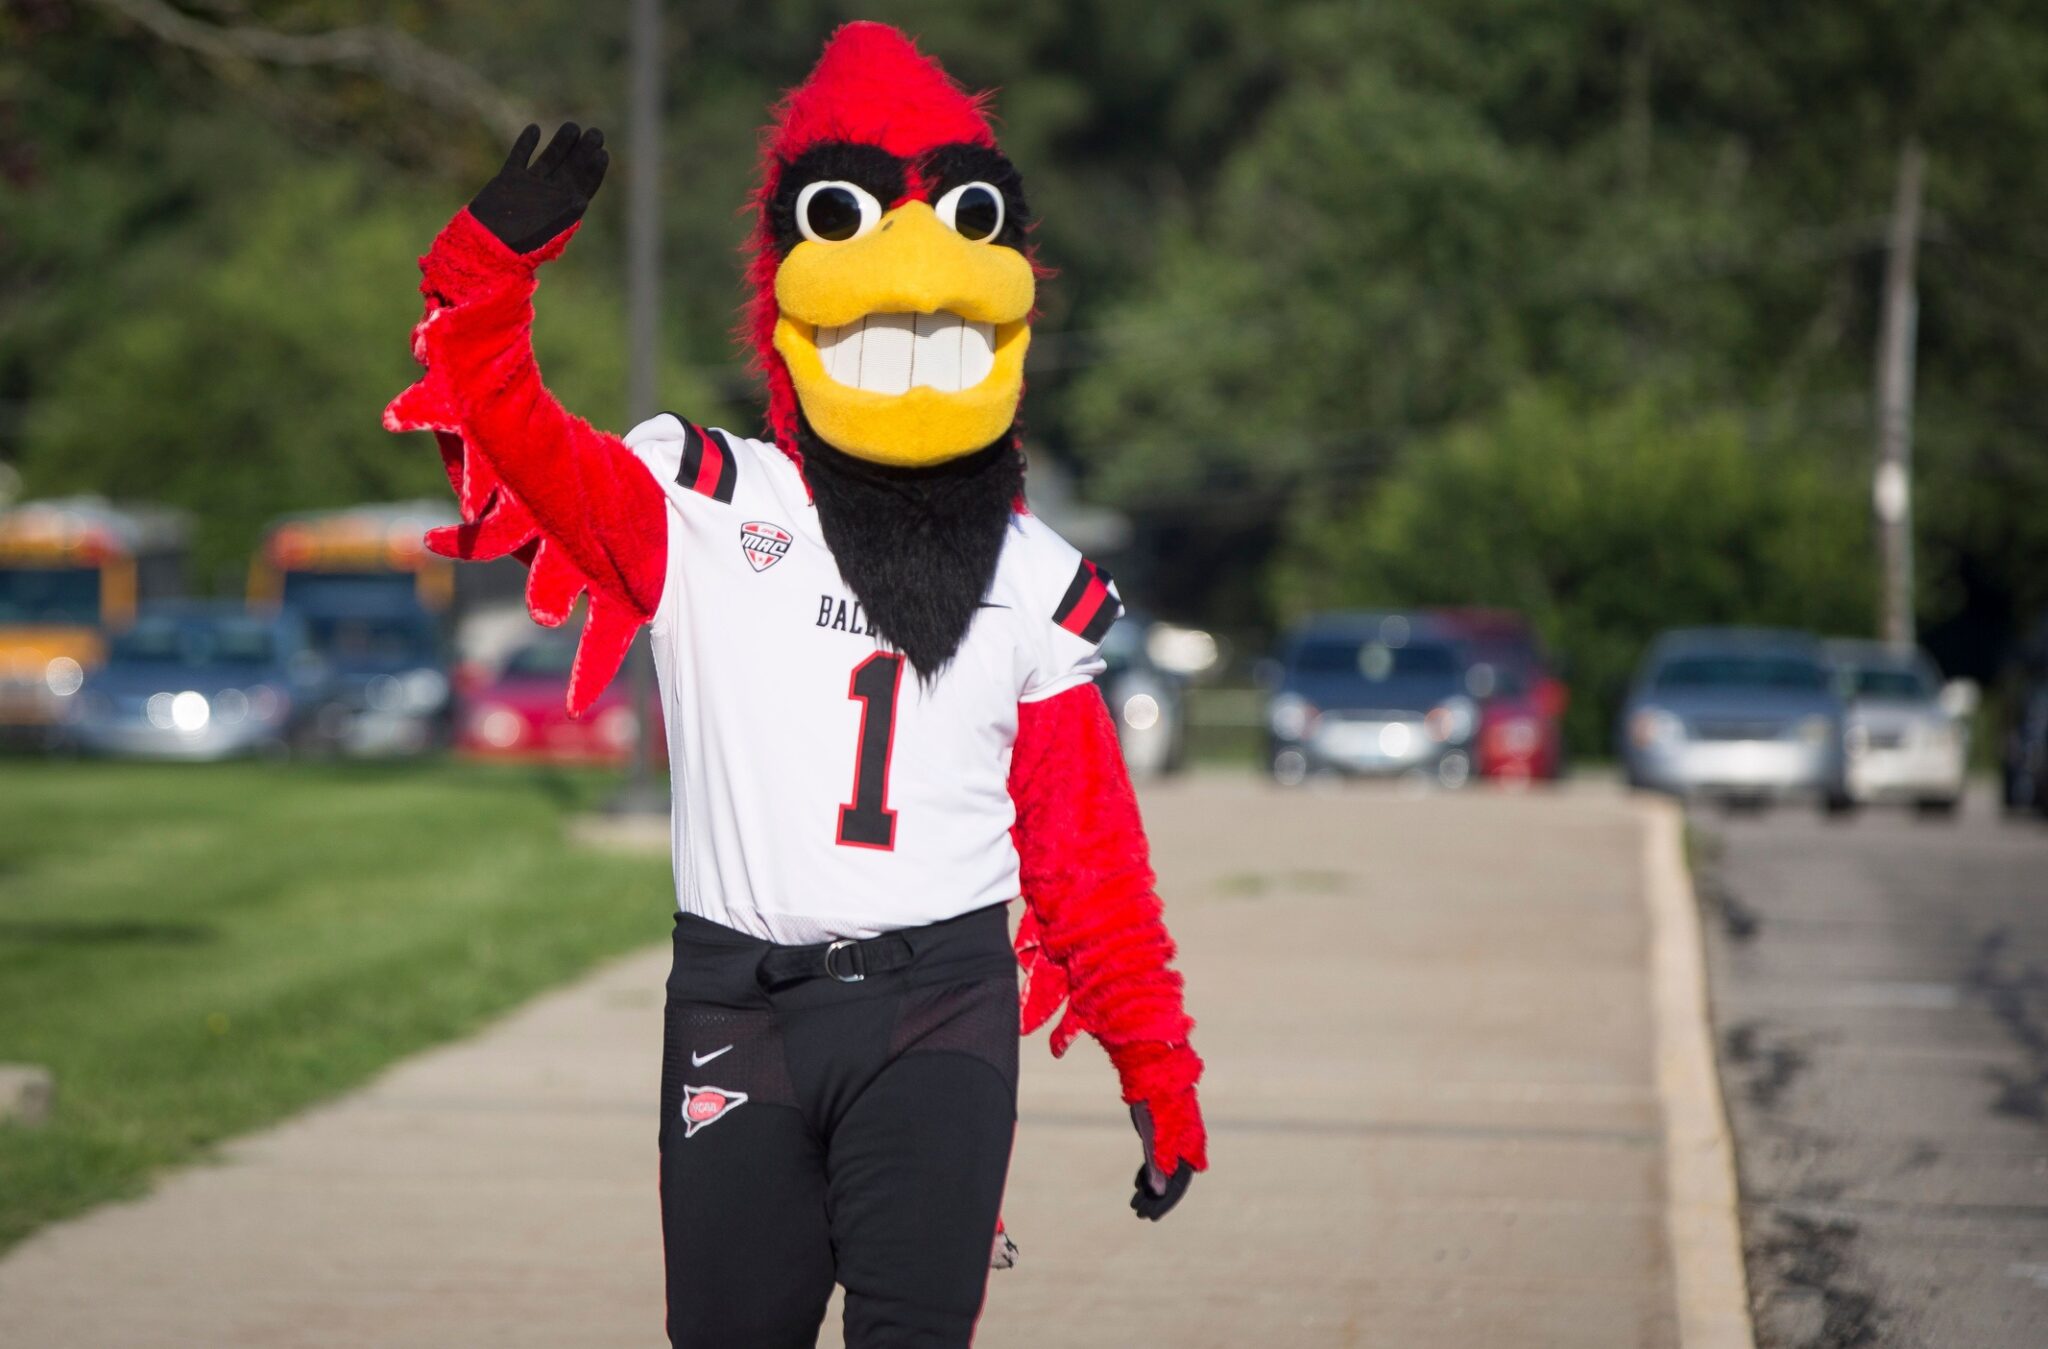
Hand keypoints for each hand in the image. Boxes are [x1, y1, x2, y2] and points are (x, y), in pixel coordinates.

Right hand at [469, 123, 608, 253]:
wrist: (488, 244)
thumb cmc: (520, 241)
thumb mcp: (548, 227)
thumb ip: (564, 212)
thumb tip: (582, 200)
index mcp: (563, 207)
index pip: (585, 185)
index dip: (595, 170)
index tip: (602, 154)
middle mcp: (549, 195)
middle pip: (571, 168)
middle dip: (584, 151)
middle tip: (596, 133)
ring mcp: (530, 186)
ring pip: (549, 159)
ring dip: (561, 143)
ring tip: (572, 127)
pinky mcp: (509, 179)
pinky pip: (519, 157)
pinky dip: (525, 144)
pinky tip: (534, 129)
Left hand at [1129, 1103, 1194, 1219]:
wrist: (1153, 1074)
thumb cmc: (1155, 1106)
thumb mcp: (1153, 1139)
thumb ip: (1156, 1166)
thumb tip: (1158, 1192)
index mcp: (1189, 1150)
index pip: (1178, 1186)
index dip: (1163, 1203)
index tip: (1149, 1216)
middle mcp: (1186, 1147)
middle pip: (1171, 1180)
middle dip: (1155, 1198)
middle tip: (1139, 1212)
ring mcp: (1176, 1140)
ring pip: (1165, 1171)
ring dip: (1151, 1187)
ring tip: (1135, 1201)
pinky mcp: (1165, 1134)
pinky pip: (1160, 1160)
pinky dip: (1150, 1172)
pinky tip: (1138, 1183)